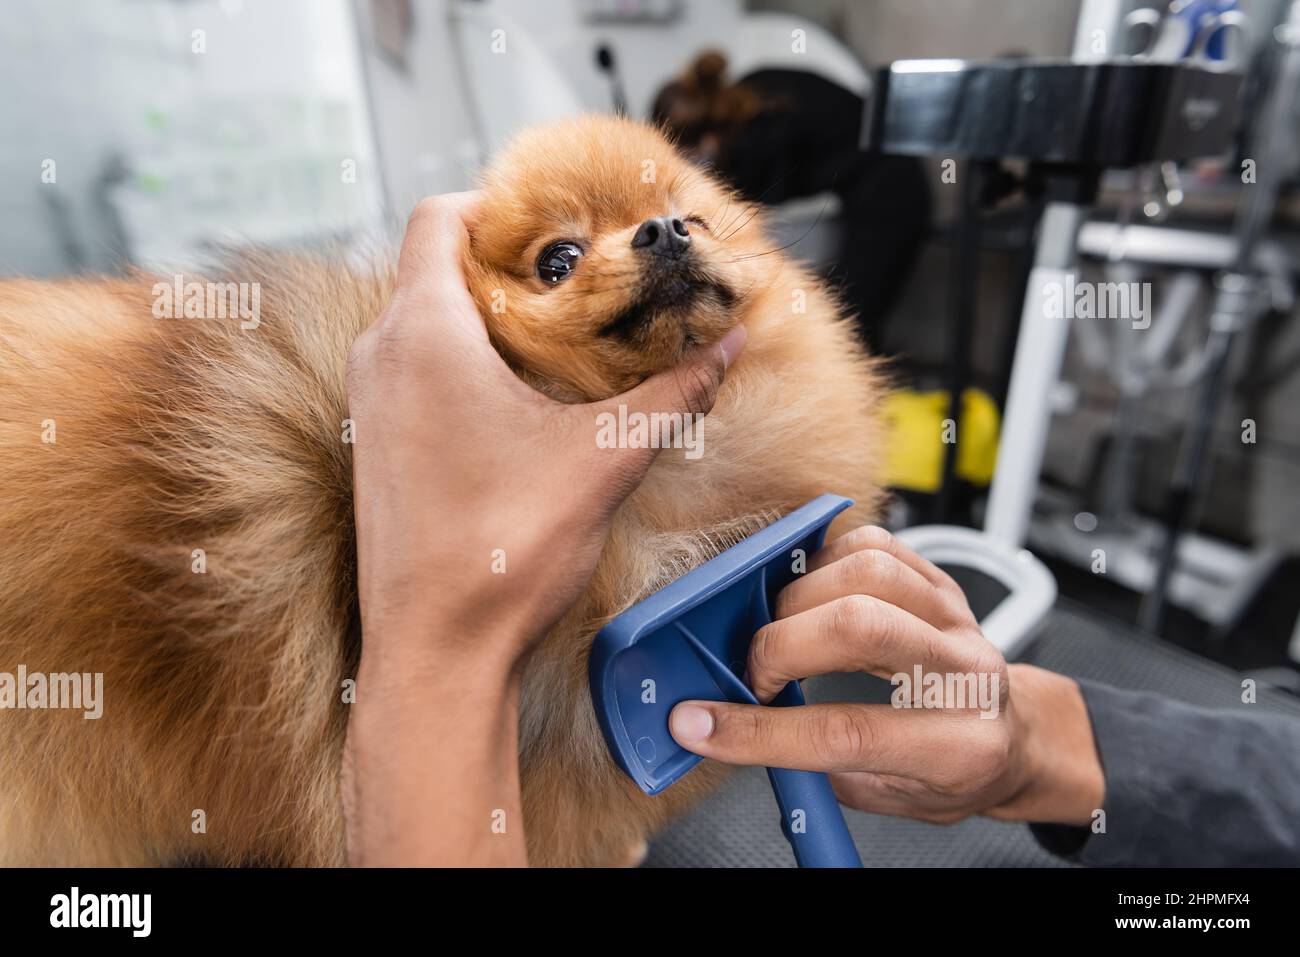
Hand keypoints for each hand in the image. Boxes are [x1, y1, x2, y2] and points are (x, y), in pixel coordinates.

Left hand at [343, 192, 745, 864]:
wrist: (437, 650)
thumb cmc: (503, 550)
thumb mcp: (606, 457)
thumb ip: (673, 391)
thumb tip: (727, 344)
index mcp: (425, 334)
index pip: (437, 217)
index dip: (494, 203)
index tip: (550, 220)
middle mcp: (381, 357)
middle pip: (431, 267)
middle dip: (502, 264)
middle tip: (573, 280)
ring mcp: (370, 406)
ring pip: (420, 323)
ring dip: (481, 318)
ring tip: (556, 340)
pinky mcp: (376, 448)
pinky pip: (410, 373)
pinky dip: (458, 365)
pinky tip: (518, 404)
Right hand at [668, 526, 1103, 825]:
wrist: (1013, 740)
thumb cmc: (950, 774)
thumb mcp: (887, 798)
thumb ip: (816, 763)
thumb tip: (730, 723)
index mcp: (959, 746)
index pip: (846, 733)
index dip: (759, 731)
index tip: (698, 724)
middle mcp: (967, 672)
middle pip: (860, 628)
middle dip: (779, 647)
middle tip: (751, 675)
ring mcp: (957, 617)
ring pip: (867, 572)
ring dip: (799, 598)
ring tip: (780, 631)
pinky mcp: (941, 581)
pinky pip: (874, 544)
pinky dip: (824, 560)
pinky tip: (808, 593)